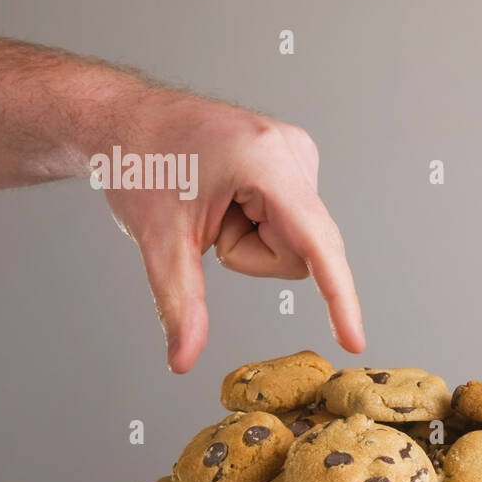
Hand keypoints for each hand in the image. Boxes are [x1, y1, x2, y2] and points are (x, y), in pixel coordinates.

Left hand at [103, 98, 364, 371]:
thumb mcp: (158, 241)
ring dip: (253, 238)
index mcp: (265, 163)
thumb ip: (180, 304)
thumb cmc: (140, 164)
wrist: (127, 120)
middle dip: (252, 252)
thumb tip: (182, 361)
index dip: (337, 296)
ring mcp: (298, 153)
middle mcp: (294, 152)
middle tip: (207, 223)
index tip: (353, 340)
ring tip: (214, 205)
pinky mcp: (296, 159)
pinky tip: (230, 196)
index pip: (315, 243)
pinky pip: (294, 221)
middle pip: (300, 250)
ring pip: (297, 240)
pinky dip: (259, 223)